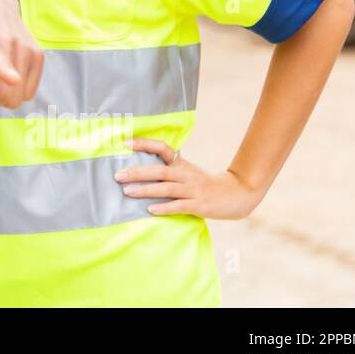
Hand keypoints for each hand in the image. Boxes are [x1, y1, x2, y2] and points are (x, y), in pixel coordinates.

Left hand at [0, 0, 42, 109]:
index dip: (4, 70)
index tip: (13, 78)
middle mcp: (9, 41)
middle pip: (6, 93)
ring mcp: (28, 48)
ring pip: (18, 97)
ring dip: (1, 95)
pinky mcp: (39, 55)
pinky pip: (28, 93)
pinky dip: (14, 91)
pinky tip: (4, 75)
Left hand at [116, 138, 261, 219]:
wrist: (236, 194)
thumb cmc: (204, 183)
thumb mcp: (187, 172)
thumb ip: (168, 170)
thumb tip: (139, 170)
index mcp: (181, 164)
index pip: (162, 148)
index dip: (144, 144)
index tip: (125, 142)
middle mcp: (186, 174)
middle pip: (159, 171)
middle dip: (137, 173)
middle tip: (118, 175)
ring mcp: (193, 190)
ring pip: (166, 188)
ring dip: (145, 190)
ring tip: (127, 191)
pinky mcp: (199, 205)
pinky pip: (179, 206)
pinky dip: (164, 208)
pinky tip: (150, 210)